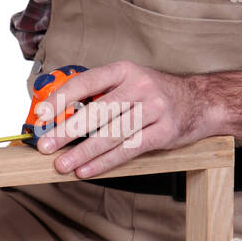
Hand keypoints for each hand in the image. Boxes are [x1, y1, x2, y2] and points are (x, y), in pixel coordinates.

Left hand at [35, 60, 208, 176]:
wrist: (200, 101)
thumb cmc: (153, 94)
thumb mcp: (128, 82)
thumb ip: (99, 94)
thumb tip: (59, 116)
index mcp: (124, 70)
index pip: (86, 82)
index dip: (61, 99)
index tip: (41, 115)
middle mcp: (139, 86)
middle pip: (97, 111)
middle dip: (67, 131)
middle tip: (45, 145)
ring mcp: (154, 109)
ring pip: (111, 134)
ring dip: (83, 152)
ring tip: (62, 164)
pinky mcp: (164, 132)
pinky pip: (129, 150)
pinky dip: (105, 162)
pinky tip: (86, 170)